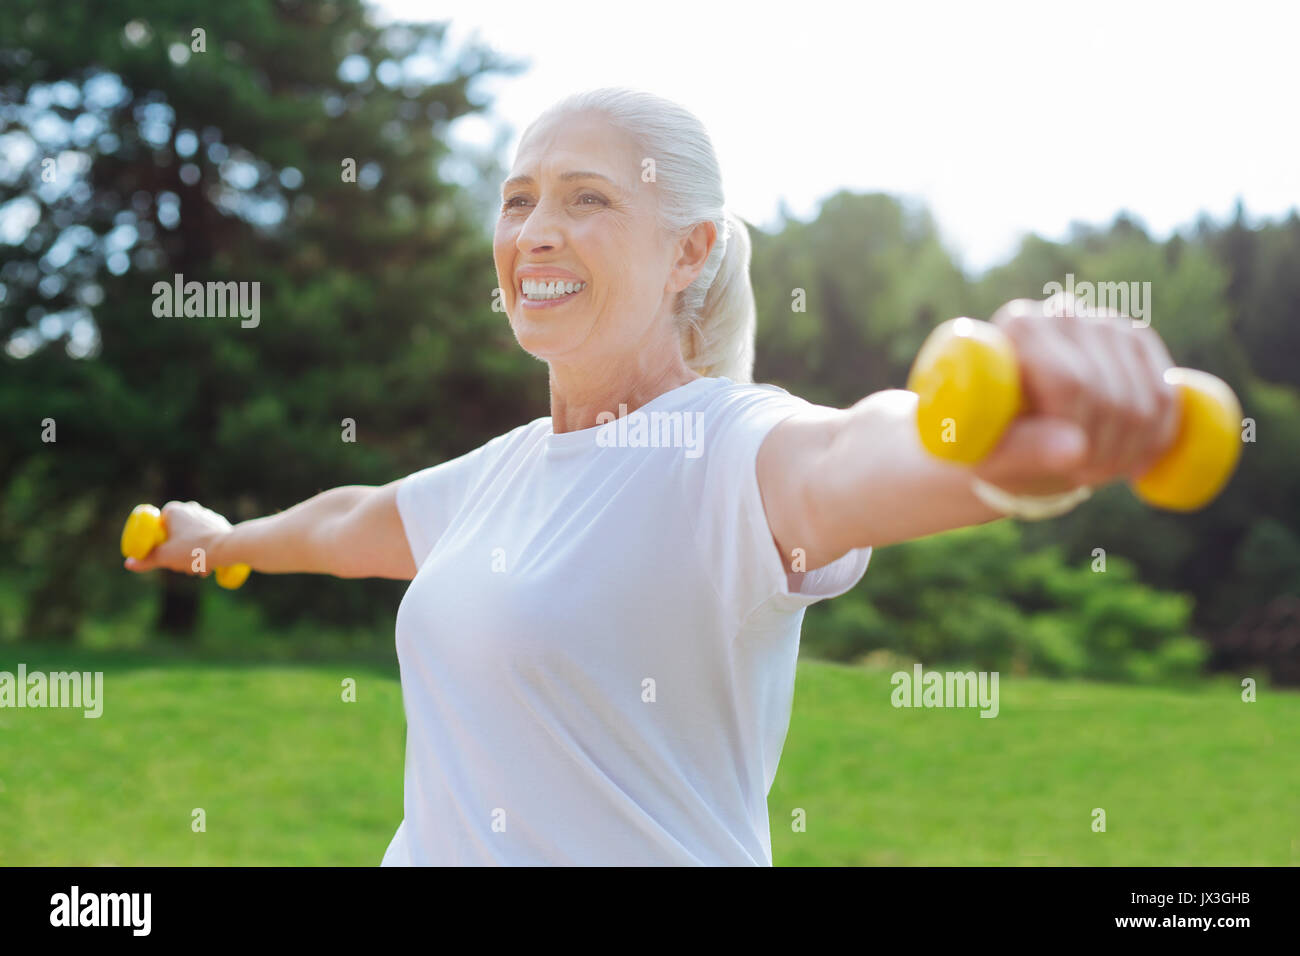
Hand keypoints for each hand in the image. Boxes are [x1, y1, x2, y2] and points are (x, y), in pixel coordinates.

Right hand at [123, 500, 232, 577]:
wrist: (230, 548)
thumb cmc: (196, 549)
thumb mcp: (166, 557)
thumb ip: (147, 560)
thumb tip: (129, 564)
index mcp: (175, 510)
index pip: (158, 528)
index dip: (158, 545)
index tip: (164, 556)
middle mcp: (191, 508)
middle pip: (174, 536)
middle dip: (177, 555)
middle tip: (183, 566)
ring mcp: (207, 515)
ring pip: (191, 539)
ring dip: (192, 557)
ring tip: (199, 570)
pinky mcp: (220, 524)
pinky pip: (205, 539)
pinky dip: (204, 553)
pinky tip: (209, 566)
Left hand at [971, 292, 1180, 496]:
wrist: (1010, 424)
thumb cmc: (991, 437)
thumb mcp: (990, 452)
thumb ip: (1023, 449)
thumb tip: (1074, 449)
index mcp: (1020, 328)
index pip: (1071, 383)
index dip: (1076, 435)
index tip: (1065, 466)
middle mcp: (1063, 314)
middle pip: (1110, 396)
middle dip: (1100, 452)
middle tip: (1077, 474)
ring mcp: (1105, 323)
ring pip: (1144, 401)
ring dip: (1126, 452)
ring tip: (1093, 467)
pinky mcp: (1137, 340)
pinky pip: (1166, 397)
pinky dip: (1155, 439)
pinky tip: (1131, 460)